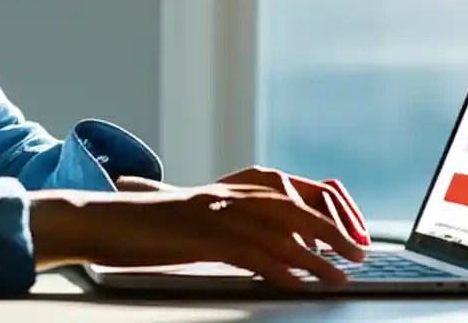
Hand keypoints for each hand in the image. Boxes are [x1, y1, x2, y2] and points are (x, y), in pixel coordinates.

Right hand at [28, 184, 366, 289]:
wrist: (109, 220)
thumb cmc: (158, 226)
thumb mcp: (207, 218)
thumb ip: (243, 223)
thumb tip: (282, 246)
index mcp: (238, 185)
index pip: (299, 192)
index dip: (330, 213)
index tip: (352, 235)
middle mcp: (234, 192)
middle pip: (298, 209)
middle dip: (334, 233)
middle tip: (359, 255)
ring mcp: (219, 211)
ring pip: (280, 232)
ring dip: (315, 257)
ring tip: (338, 277)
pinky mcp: (203, 235)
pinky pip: (250, 252)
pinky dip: (278, 267)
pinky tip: (297, 282)